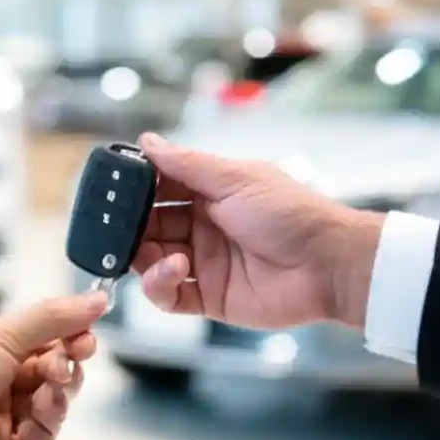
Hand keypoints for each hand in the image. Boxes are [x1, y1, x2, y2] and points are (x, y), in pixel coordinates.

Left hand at [0, 292, 107, 439]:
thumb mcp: (4, 333)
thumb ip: (55, 317)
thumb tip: (100, 298)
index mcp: (0, 354)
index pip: (52, 347)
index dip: (73, 343)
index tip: (87, 339)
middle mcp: (4, 387)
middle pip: (57, 380)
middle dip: (67, 370)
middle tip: (64, 366)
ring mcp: (3, 422)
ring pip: (52, 412)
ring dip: (59, 399)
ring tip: (50, 391)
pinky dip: (46, 431)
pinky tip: (40, 415)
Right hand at [132, 133, 383, 329]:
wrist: (327, 264)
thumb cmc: (290, 214)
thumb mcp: (235, 179)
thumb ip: (186, 165)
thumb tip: (148, 141)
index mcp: (211, 193)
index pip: (160, 189)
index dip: (136, 190)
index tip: (112, 189)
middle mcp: (204, 227)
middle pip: (150, 228)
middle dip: (130, 228)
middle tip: (114, 228)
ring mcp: (205, 263)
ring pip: (152, 262)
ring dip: (144, 258)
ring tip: (163, 253)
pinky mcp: (209, 297)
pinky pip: (169, 296)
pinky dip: (160, 285)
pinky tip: (175, 270)